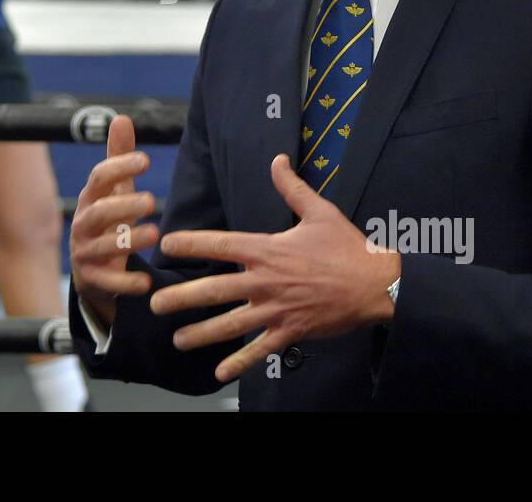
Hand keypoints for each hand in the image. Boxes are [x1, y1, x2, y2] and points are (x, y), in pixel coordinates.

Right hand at [69, 115, 158, 329]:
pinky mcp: (92, 279)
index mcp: (90, 198)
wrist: (91, 268)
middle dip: (122, 205)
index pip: (99, 178)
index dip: (119, 167)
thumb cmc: (108, 220)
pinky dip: (125, 282)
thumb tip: (122, 117)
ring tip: (154, 233)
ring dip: (128, 240)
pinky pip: (107, 281)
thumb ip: (119, 157)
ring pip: (101, 246)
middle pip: (98, 212)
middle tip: (151, 201)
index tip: (146, 160)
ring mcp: (85, 253)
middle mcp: (83, 224)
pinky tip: (146, 283)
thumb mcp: (114, 190)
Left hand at [150, 154, 400, 383]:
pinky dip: (239, 362)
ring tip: (177, 339)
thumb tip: (276, 159)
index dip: (191, 244)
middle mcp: (265, 280)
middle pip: (215, 290)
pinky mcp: (290, 331)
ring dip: (201, 333)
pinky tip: (219, 373)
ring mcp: (276, 309)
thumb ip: (292, 187)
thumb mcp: (319, 210)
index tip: (166, 244)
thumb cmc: (347, 246)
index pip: (220, 244)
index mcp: (267, 249)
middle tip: (155, 304)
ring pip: (231, 324)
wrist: (376, 284)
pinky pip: (260, 350)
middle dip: (182, 298)